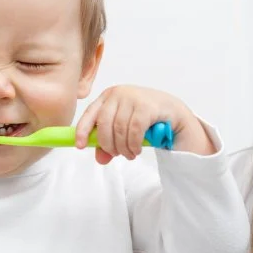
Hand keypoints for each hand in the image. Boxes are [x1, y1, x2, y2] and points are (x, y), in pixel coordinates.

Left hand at [75, 85, 215, 163]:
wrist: (171, 111)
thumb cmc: (144, 119)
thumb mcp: (123, 130)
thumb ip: (110, 144)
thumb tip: (100, 159)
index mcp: (107, 96)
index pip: (90, 114)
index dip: (82, 130)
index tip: (80, 145)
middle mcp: (118, 94)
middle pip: (104, 125)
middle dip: (108, 145)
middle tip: (117, 154)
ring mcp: (132, 98)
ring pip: (119, 130)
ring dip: (123, 148)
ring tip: (129, 154)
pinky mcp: (146, 106)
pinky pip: (134, 131)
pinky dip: (133, 144)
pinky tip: (137, 149)